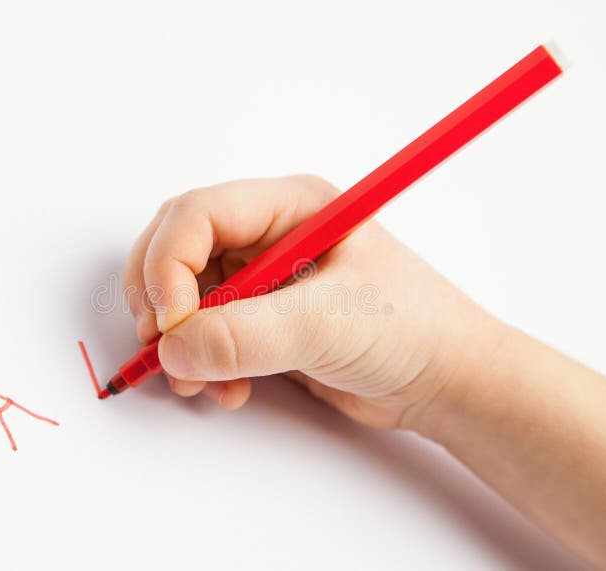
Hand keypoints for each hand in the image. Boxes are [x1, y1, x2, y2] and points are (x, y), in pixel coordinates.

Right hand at [123, 175, 503, 427]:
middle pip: (177, 248)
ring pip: (185, 297)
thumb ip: (245, 335)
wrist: (444, 382)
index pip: (198, 214)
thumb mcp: (327, 323)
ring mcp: (264, 280)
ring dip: (180, 342)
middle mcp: (270, 235)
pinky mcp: (263, 321)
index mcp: (290, 207)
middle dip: (160, 299)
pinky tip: (227, 390)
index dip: (169, 264)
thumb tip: (172, 350)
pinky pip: (206, 334)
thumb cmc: (411, 330)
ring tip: (198, 383)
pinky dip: (202, 365)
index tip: (173, 324)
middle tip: (163, 346)